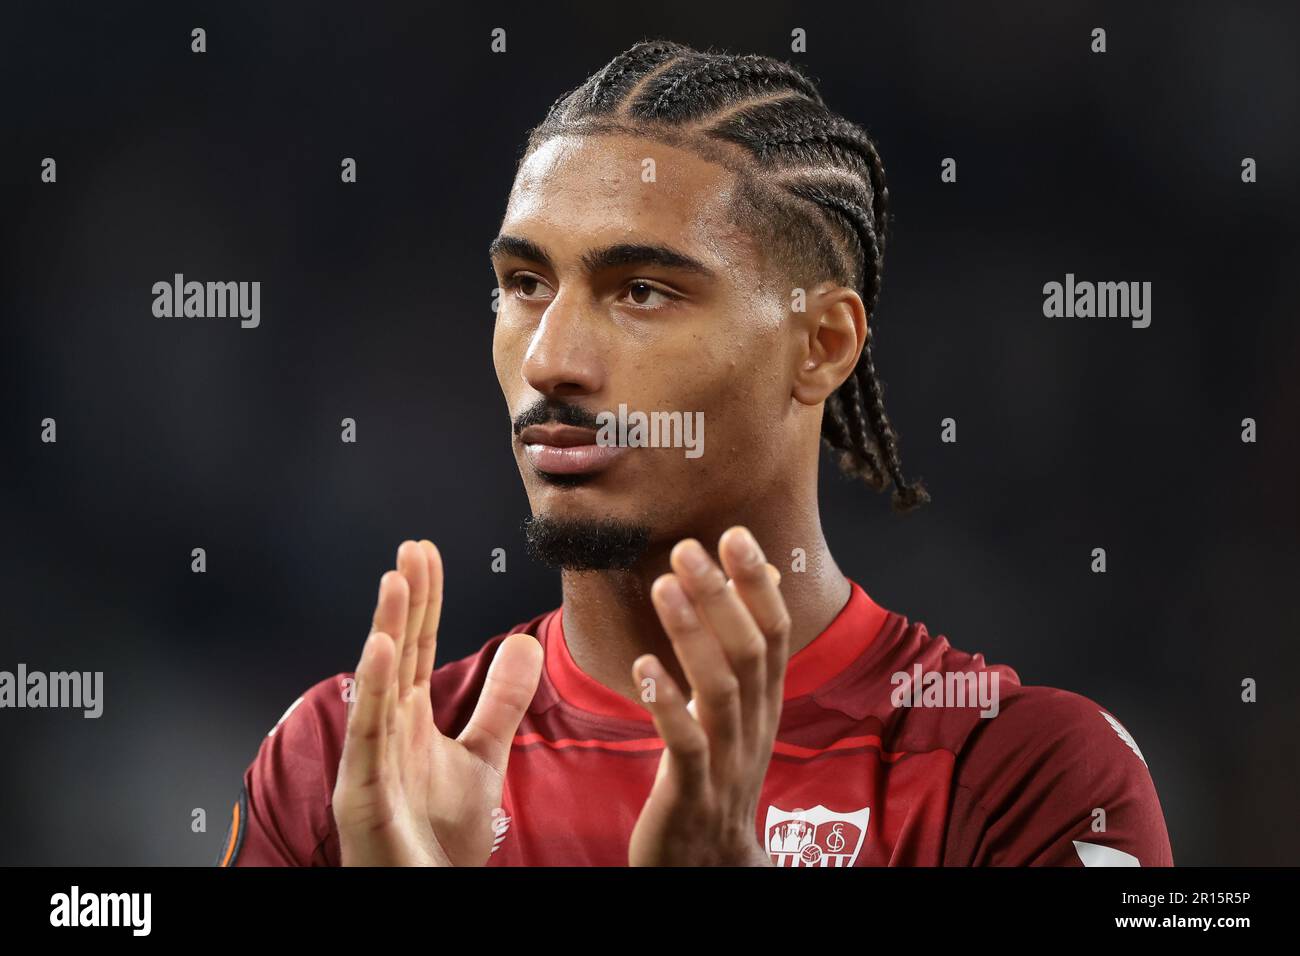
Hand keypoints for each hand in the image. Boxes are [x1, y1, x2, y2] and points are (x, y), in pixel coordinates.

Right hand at [332, 539, 542, 865]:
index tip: (428, 553)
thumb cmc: (439, 837)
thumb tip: (525, 644)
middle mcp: (385, 731)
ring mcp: (370, 760)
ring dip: (386, 630)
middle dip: (405, 601)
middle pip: (397, 653)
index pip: (419, 647)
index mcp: (409, 721)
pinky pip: (368, 735)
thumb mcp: (482, 757)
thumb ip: (501, 703)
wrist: (422, 895)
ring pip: (377, 684)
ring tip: (396, 580)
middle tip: (413, 548)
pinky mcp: (362, 793)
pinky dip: (372, 691)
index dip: (425, 601)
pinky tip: (381, 648)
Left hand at [629, 527, 789, 865]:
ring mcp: (726, 761)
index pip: (773, 635)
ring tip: (665, 585)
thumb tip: (760, 579)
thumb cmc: (716, 779)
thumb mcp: (741, 715)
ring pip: (721, 689)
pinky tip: (644, 665)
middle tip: (689, 546)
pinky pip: (686, 744)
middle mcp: (753, 728)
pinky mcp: (691, 792)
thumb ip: (746, 652)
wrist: (709, 865)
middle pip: (748, 651)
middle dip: (722, 595)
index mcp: (765, 707)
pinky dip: (669, 702)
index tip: (736, 535)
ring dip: (694, 633)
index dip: (756, 585)